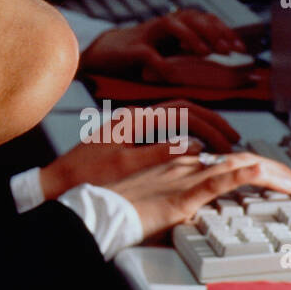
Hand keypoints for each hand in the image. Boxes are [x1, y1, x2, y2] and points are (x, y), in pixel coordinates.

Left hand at [39, 100, 240, 197]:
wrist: (58, 180)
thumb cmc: (86, 174)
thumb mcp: (125, 164)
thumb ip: (159, 152)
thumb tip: (194, 143)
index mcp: (134, 118)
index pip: (182, 110)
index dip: (210, 123)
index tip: (229, 139)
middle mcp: (134, 116)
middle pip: (181, 109)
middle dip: (210, 122)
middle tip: (232, 140)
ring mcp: (130, 125)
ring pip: (173, 119)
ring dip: (198, 128)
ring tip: (219, 144)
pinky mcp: (128, 136)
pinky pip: (162, 130)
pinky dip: (183, 136)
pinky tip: (191, 151)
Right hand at [81, 9, 256, 87]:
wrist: (99, 55)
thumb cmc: (137, 57)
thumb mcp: (166, 54)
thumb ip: (187, 56)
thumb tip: (220, 68)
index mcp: (173, 27)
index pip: (203, 18)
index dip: (224, 30)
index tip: (240, 48)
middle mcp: (161, 26)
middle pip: (191, 16)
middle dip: (212, 30)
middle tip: (226, 49)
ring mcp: (145, 34)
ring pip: (171, 23)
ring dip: (190, 36)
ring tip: (204, 52)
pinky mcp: (130, 49)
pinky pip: (148, 53)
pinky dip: (161, 64)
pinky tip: (172, 75)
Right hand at [107, 152, 290, 240]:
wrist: (99, 211)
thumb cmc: (120, 207)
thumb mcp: (156, 198)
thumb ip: (178, 195)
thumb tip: (195, 205)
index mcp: (177, 163)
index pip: (224, 159)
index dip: (253, 163)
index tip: (274, 174)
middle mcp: (184, 164)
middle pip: (237, 159)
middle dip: (271, 167)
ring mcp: (184, 178)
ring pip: (235, 167)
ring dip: (270, 172)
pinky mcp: (183, 196)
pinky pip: (219, 182)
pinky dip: (245, 175)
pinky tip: (263, 173)